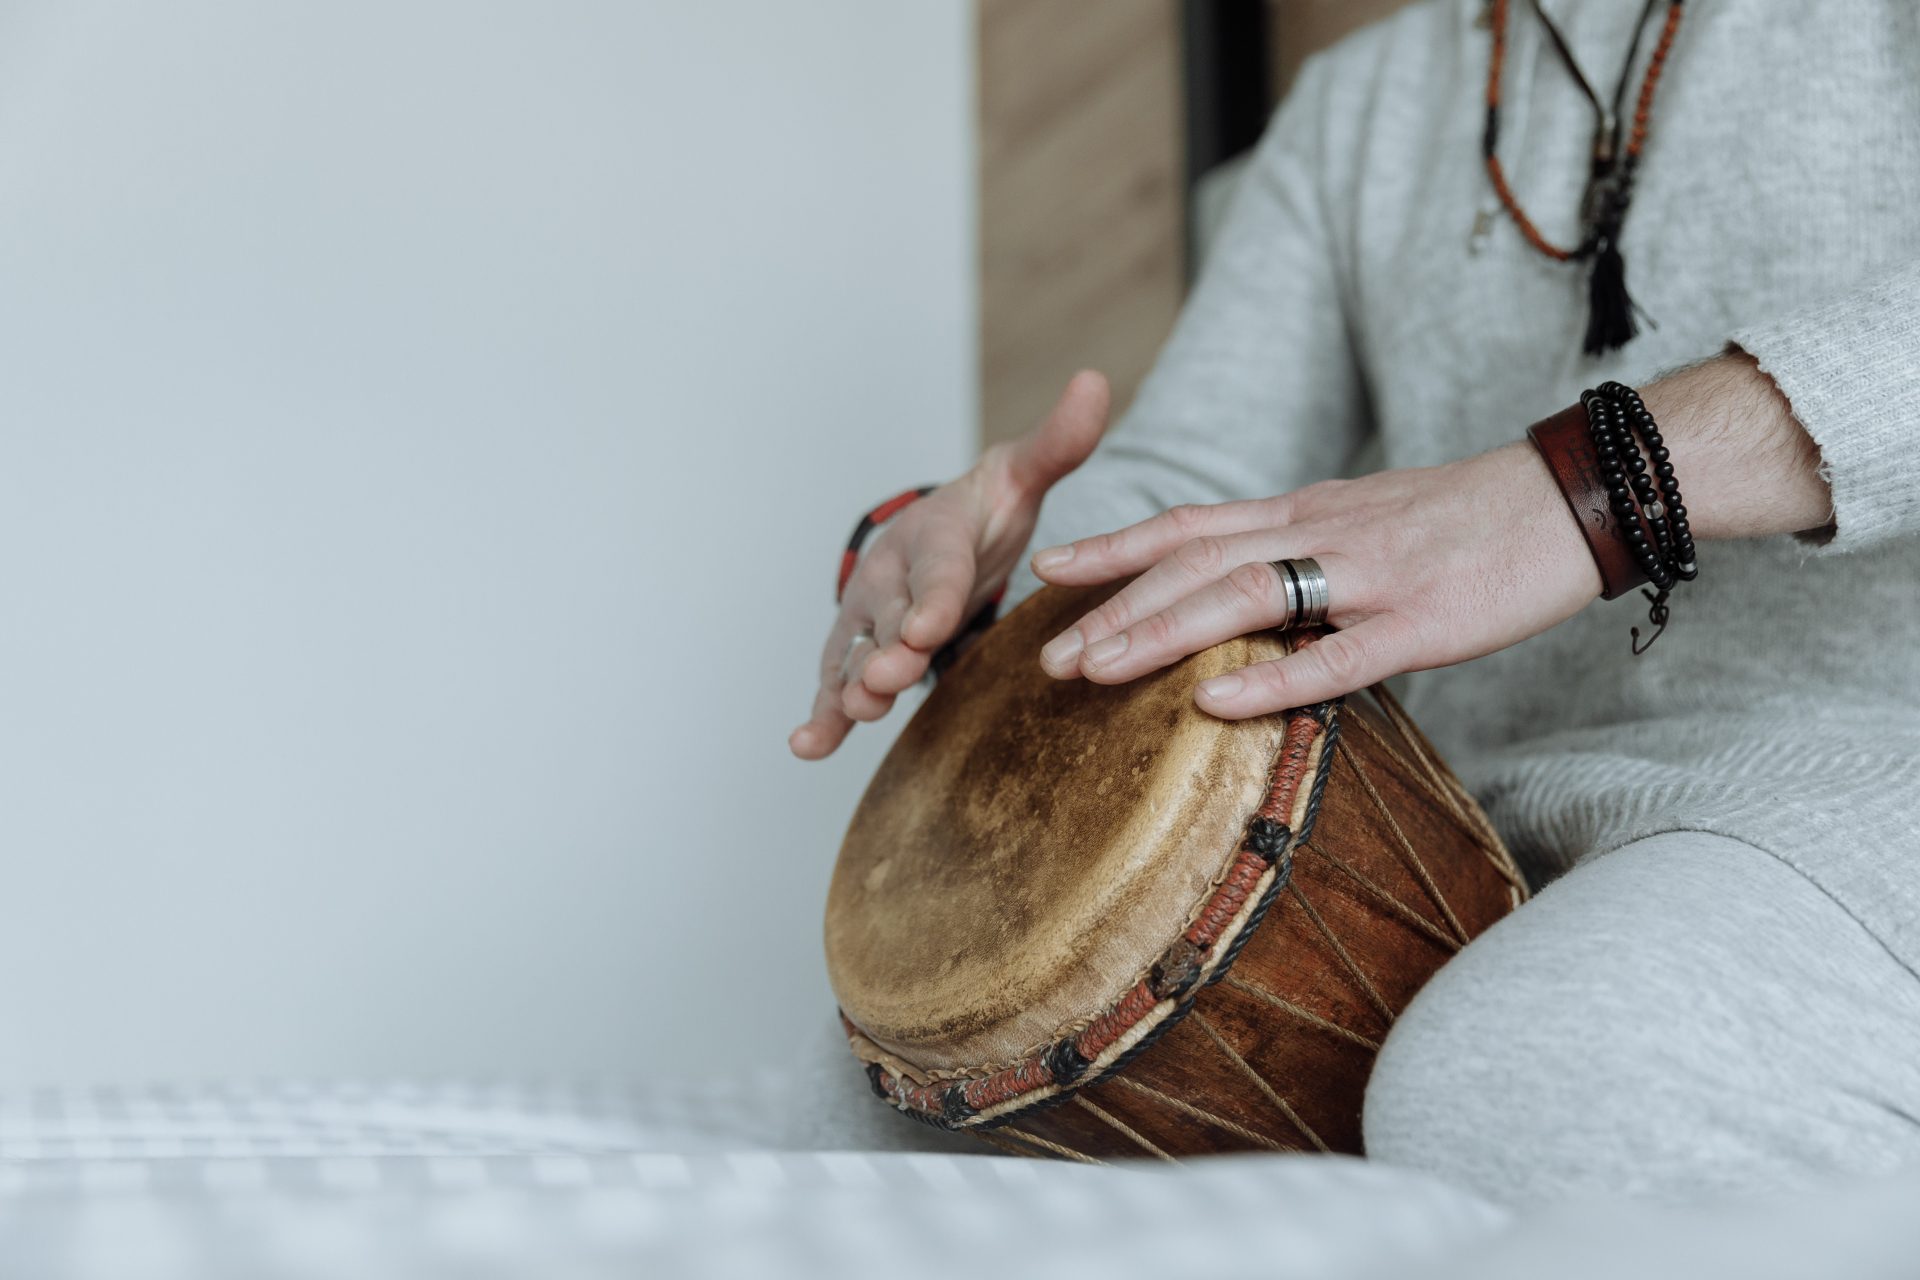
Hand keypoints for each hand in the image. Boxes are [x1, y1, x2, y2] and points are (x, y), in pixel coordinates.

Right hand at [789, 372, 1111, 759]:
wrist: (942, 531)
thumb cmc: (985, 510)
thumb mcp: (1023, 474)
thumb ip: (1058, 442)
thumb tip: (1094, 383)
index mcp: (934, 536)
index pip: (936, 569)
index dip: (932, 597)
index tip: (930, 626)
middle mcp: (891, 577)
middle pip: (891, 619)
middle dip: (889, 650)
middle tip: (889, 676)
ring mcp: (870, 619)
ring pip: (857, 655)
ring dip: (852, 686)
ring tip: (852, 714)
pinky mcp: (861, 654)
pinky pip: (838, 685)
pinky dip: (822, 715)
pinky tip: (807, 746)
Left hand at [1028, 442, 1601, 718]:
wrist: (1575, 496)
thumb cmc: (1472, 519)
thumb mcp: (1369, 518)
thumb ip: (1304, 549)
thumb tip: (1241, 592)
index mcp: (1309, 510)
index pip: (1192, 525)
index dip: (1116, 547)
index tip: (1048, 572)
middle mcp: (1324, 531)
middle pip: (1196, 563)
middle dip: (1115, 609)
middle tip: (1047, 656)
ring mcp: (1372, 575)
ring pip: (1245, 597)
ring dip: (1161, 634)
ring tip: (1096, 671)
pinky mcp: (1425, 622)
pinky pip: (1338, 655)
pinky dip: (1271, 681)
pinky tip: (1214, 706)